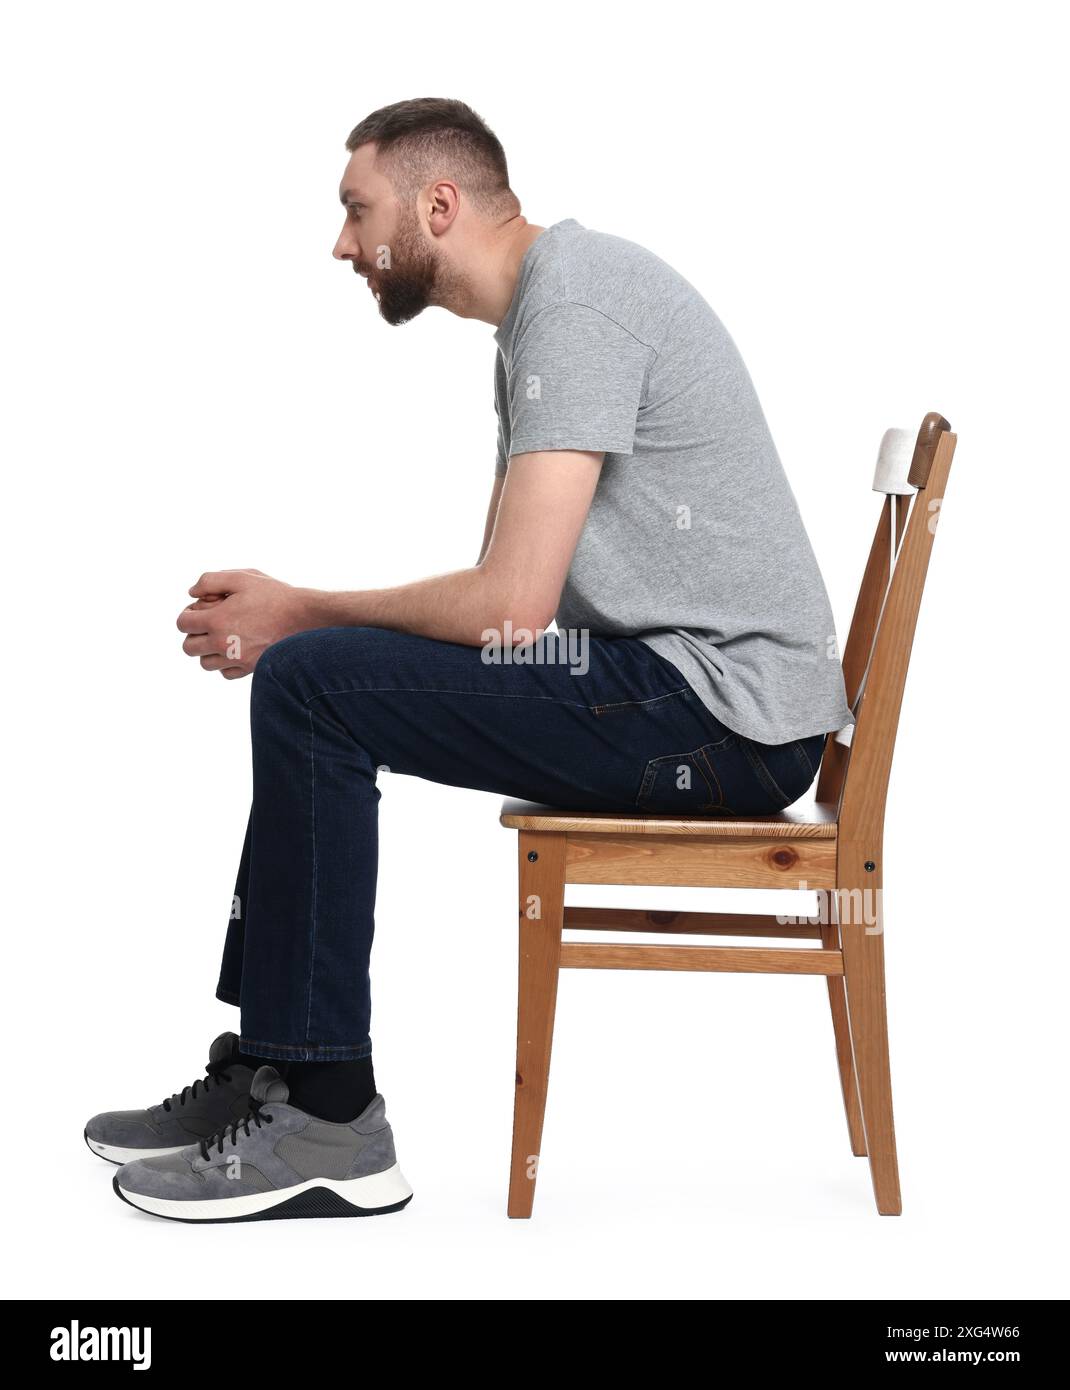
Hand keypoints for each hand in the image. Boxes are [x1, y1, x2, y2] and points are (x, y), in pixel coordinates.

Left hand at [176, 569, 313, 678]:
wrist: (305, 618)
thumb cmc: (274, 596)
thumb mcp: (242, 578)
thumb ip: (210, 581)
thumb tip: (192, 592)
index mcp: (217, 620)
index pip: (183, 624)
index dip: (187, 615)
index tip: (199, 611)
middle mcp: (223, 643)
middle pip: (189, 647)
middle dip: (194, 634)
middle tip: (208, 625)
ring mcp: (236, 658)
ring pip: (205, 663)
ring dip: (208, 651)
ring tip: (222, 638)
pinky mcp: (250, 669)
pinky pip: (225, 673)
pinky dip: (225, 664)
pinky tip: (235, 650)